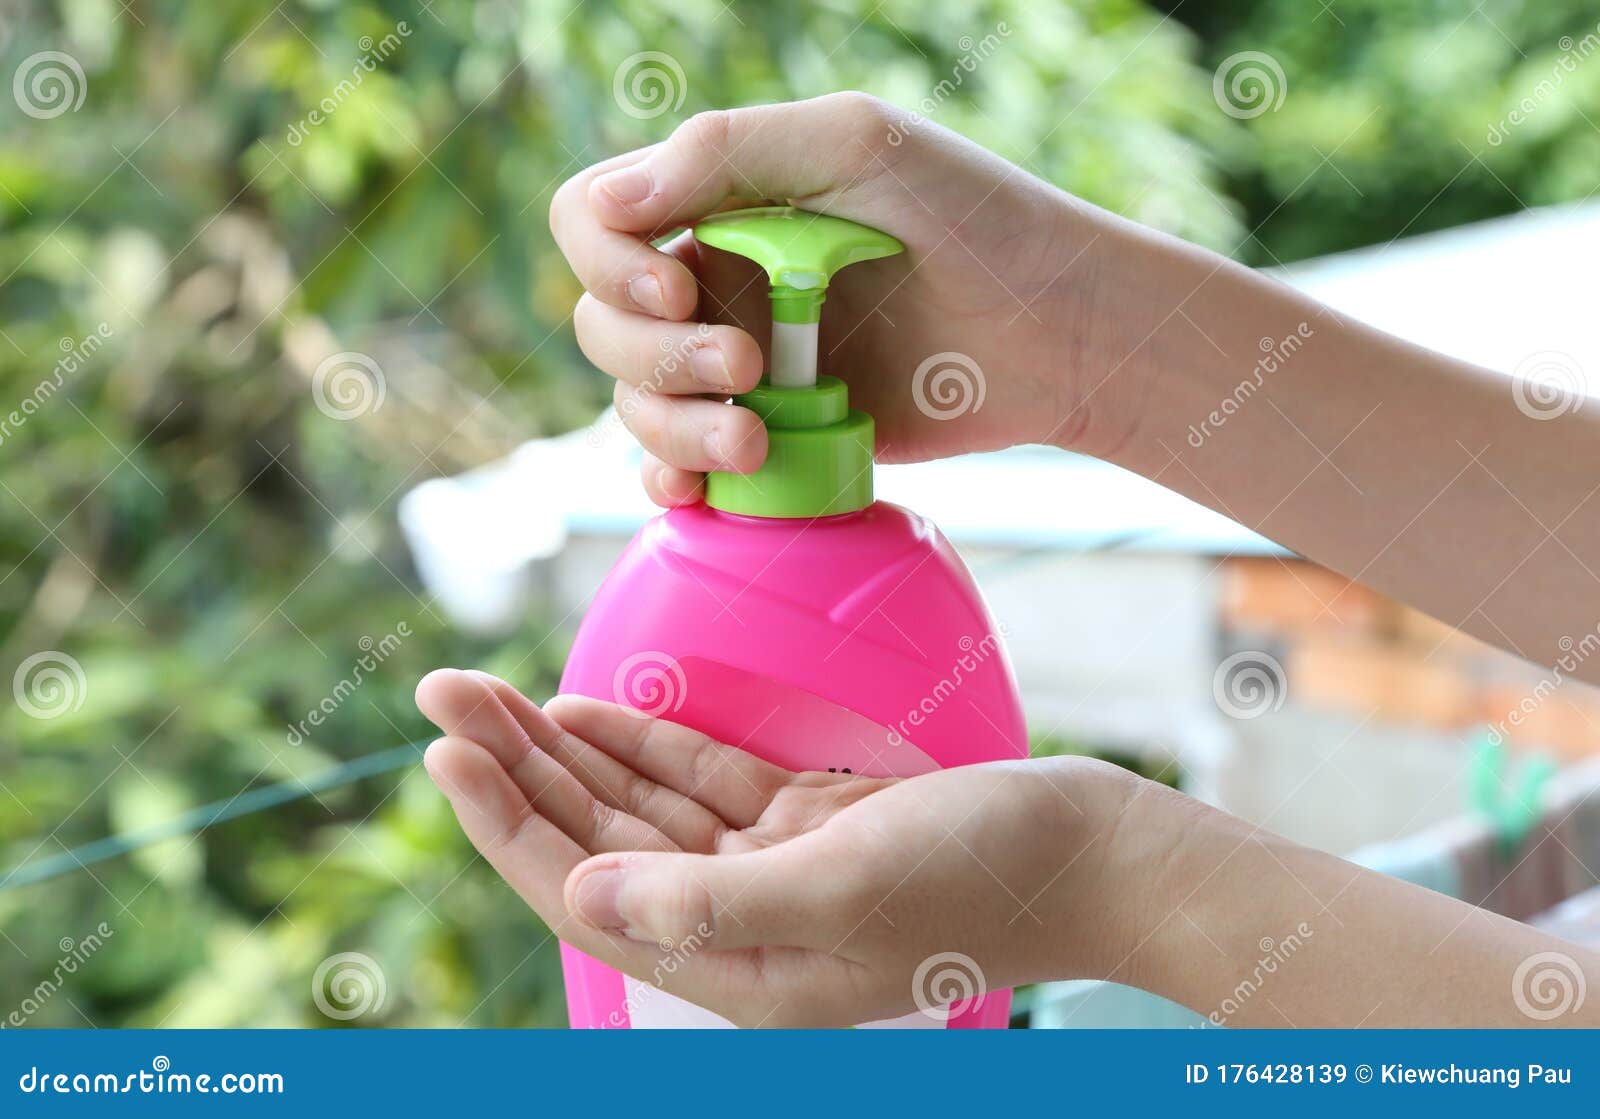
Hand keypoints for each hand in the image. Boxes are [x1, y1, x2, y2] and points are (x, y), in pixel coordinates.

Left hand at [414, 668, 1144, 1026]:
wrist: (1095, 851)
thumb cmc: (987, 876)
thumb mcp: (845, 886)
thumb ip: (707, 902)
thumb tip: (587, 892)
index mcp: (738, 969)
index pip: (589, 894)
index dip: (510, 825)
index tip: (447, 751)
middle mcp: (740, 927)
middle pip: (598, 843)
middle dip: (516, 770)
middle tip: (441, 692)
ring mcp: (771, 873)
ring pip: (639, 808)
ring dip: (563, 751)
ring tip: (487, 693)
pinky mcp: (805, 825)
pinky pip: (700, 784)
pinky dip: (642, 747)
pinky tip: (584, 713)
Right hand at [549, 92, 1132, 507]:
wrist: (1060, 330)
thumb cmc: (974, 217)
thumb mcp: (856, 145)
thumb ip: (728, 152)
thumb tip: (609, 206)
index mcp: (719, 201)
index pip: (591, 221)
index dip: (608, 262)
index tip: (679, 288)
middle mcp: (716, 283)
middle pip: (603, 326)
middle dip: (658, 355)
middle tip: (748, 363)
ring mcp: (741, 368)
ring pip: (636, 406)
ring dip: (673, 430)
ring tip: (756, 439)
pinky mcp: (776, 438)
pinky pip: (682, 469)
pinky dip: (674, 482)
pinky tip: (703, 489)